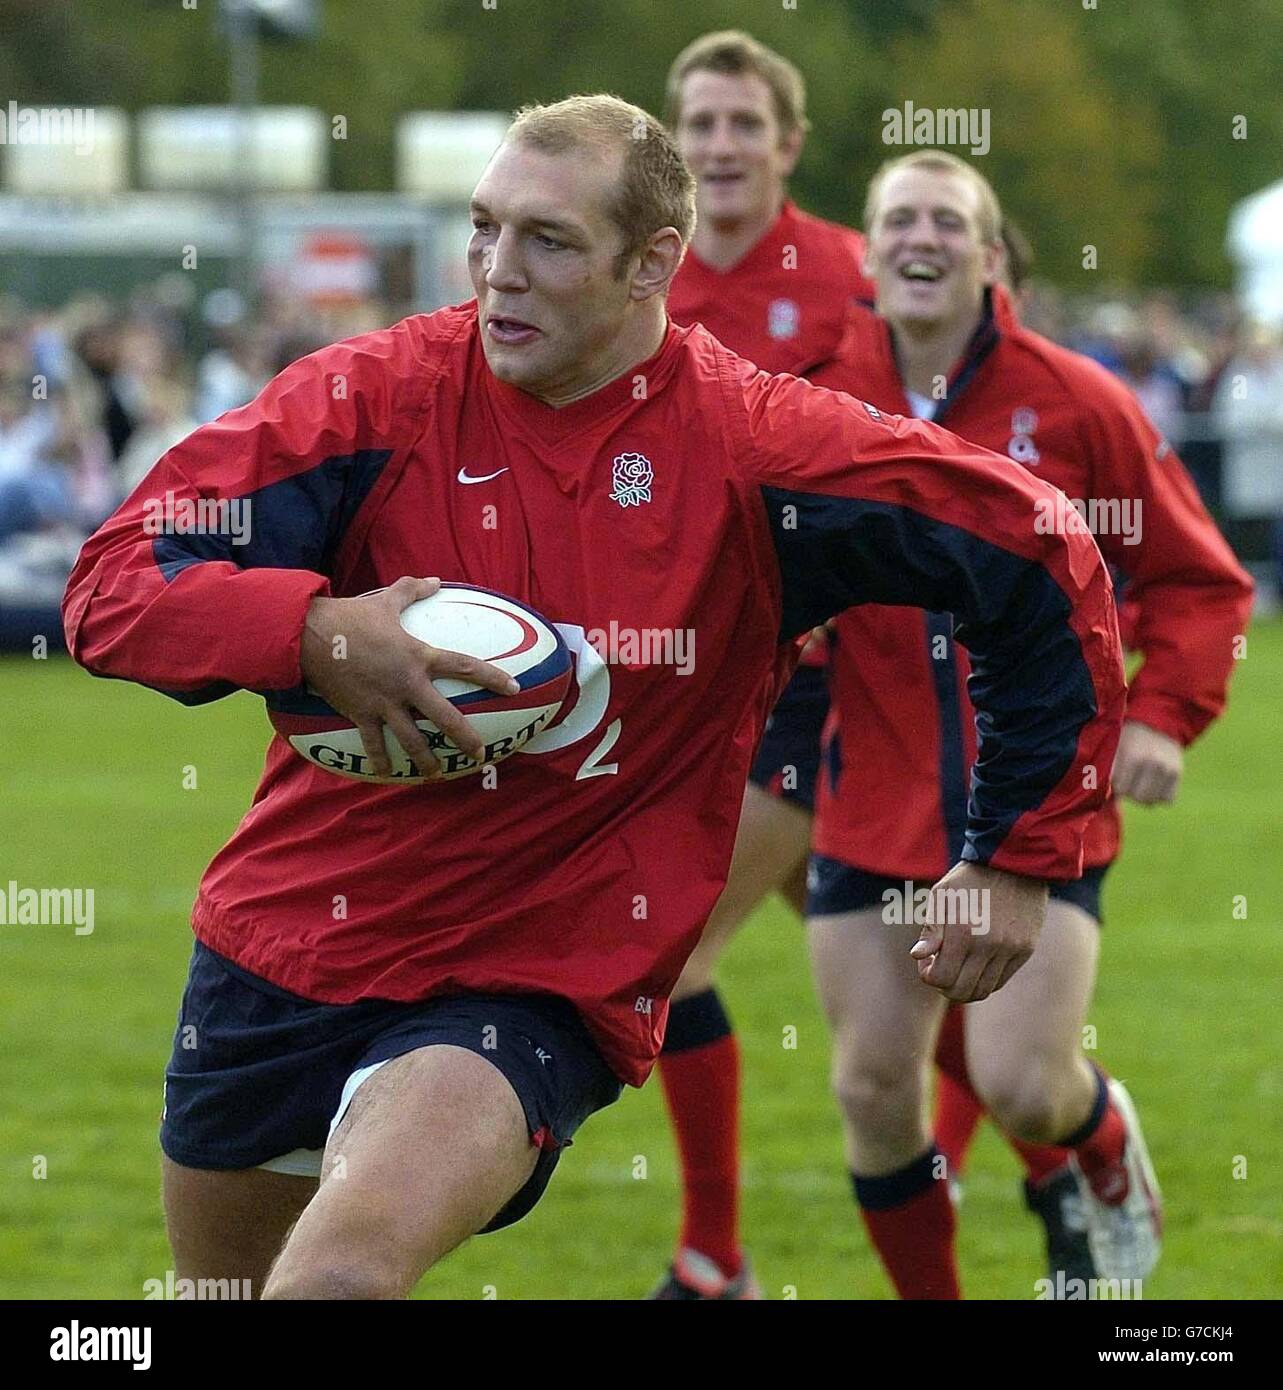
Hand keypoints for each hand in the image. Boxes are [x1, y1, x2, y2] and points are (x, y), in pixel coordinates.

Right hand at [299, 576, 518, 779]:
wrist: (309, 636)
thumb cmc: (349, 616)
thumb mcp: (386, 600)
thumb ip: (413, 590)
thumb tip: (436, 580)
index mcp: (418, 656)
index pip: (464, 667)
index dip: (492, 677)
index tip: (513, 688)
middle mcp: (406, 685)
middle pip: (444, 717)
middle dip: (465, 738)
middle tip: (480, 754)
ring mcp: (384, 703)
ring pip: (411, 740)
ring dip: (425, 760)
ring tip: (436, 774)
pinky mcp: (360, 714)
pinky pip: (373, 744)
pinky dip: (380, 760)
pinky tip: (387, 772)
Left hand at [909, 862, 1046, 1001]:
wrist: (1014, 861)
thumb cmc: (970, 878)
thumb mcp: (942, 895)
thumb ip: (931, 929)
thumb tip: (918, 956)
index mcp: (963, 931)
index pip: (940, 978)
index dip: (928, 975)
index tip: (927, 962)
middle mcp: (988, 945)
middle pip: (961, 991)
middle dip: (944, 985)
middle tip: (940, 968)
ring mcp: (1010, 950)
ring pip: (983, 990)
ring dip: (966, 987)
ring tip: (958, 968)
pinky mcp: (1026, 950)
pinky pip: (1001, 980)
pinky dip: (985, 980)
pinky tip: (976, 964)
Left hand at [1111, 720, 1182, 804]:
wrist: (1156, 724)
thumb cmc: (1128, 738)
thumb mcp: (1114, 748)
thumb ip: (1108, 770)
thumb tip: (1108, 796)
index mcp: (1132, 756)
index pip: (1120, 789)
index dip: (1116, 785)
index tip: (1117, 775)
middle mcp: (1152, 763)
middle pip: (1137, 797)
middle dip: (1129, 792)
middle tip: (1129, 779)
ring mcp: (1167, 769)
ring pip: (1151, 801)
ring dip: (1144, 795)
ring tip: (1140, 780)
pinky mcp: (1178, 773)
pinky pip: (1168, 799)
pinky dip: (1160, 795)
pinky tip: (1154, 783)